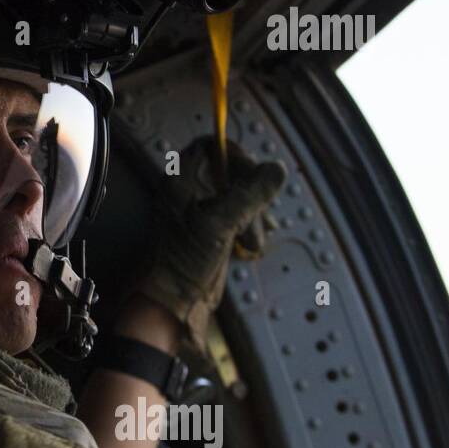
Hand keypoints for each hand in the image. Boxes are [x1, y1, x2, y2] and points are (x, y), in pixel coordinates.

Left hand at [130, 136, 285, 361]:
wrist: (171, 300)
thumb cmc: (183, 260)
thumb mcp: (220, 223)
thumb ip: (249, 194)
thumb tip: (277, 169)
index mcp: (180, 181)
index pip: (211, 147)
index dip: (235, 156)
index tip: (253, 175)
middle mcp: (188, 191)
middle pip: (230, 171)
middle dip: (250, 191)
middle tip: (257, 214)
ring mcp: (200, 210)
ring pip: (237, 195)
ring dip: (253, 213)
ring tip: (252, 238)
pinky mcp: (211, 230)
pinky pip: (237, 215)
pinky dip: (249, 226)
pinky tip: (252, 244)